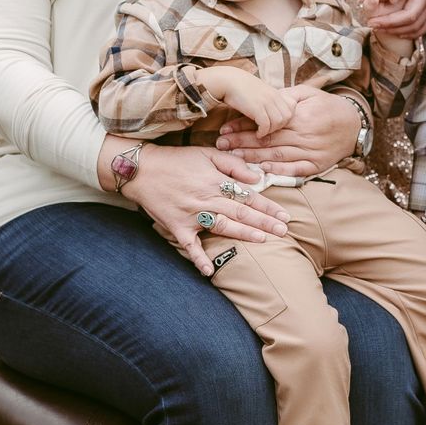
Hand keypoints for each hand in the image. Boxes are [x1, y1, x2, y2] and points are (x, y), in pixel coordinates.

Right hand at [99, 137, 289, 276]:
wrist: (141, 169)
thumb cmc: (176, 160)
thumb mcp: (206, 153)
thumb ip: (232, 164)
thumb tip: (256, 177)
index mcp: (215, 181)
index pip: (247, 195)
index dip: (267, 206)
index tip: (283, 215)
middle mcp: (206, 198)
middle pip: (240, 211)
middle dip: (263, 222)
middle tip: (283, 231)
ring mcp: (192, 215)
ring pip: (222, 226)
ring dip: (243, 233)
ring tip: (263, 240)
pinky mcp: (177, 227)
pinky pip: (189, 246)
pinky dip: (198, 259)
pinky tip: (209, 272)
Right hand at [205, 68, 297, 137]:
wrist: (227, 81)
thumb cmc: (240, 88)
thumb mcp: (260, 92)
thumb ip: (269, 99)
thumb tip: (274, 110)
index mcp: (275, 93)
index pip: (291, 108)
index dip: (285, 118)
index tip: (275, 122)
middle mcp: (273, 96)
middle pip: (287, 117)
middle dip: (280, 126)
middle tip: (269, 130)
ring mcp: (266, 102)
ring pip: (279, 122)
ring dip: (271, 130)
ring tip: (263, 132)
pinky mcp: (257, 108)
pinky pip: (266, 125)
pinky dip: (263, 132)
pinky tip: (257, 134)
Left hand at [215, 85, 357, 175]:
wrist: (355, 124)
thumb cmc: (329, 106)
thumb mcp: (309, 93)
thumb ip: (286, 97)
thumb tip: (265, 100)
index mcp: (299, 117)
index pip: (265, 123)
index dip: (243, 127)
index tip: (225, 129)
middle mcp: (303, 135)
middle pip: (266, 141)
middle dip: (241, 143)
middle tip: (221, 146)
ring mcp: (310, 152)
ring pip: (276, 156)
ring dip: (253, 158)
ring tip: (233, 159)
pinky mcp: (316, 165)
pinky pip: (294, 170)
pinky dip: (278, 171)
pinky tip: (261, 170)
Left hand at [359, 0, 425, 37]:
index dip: (385, 10)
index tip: (369, 15)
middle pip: (411, 16)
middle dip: (390, 24)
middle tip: (371, 24)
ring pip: (419, 24)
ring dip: (398, 30)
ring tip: (381, 28)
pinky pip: (425, 24)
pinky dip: (412, 31)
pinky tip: (397, 31)